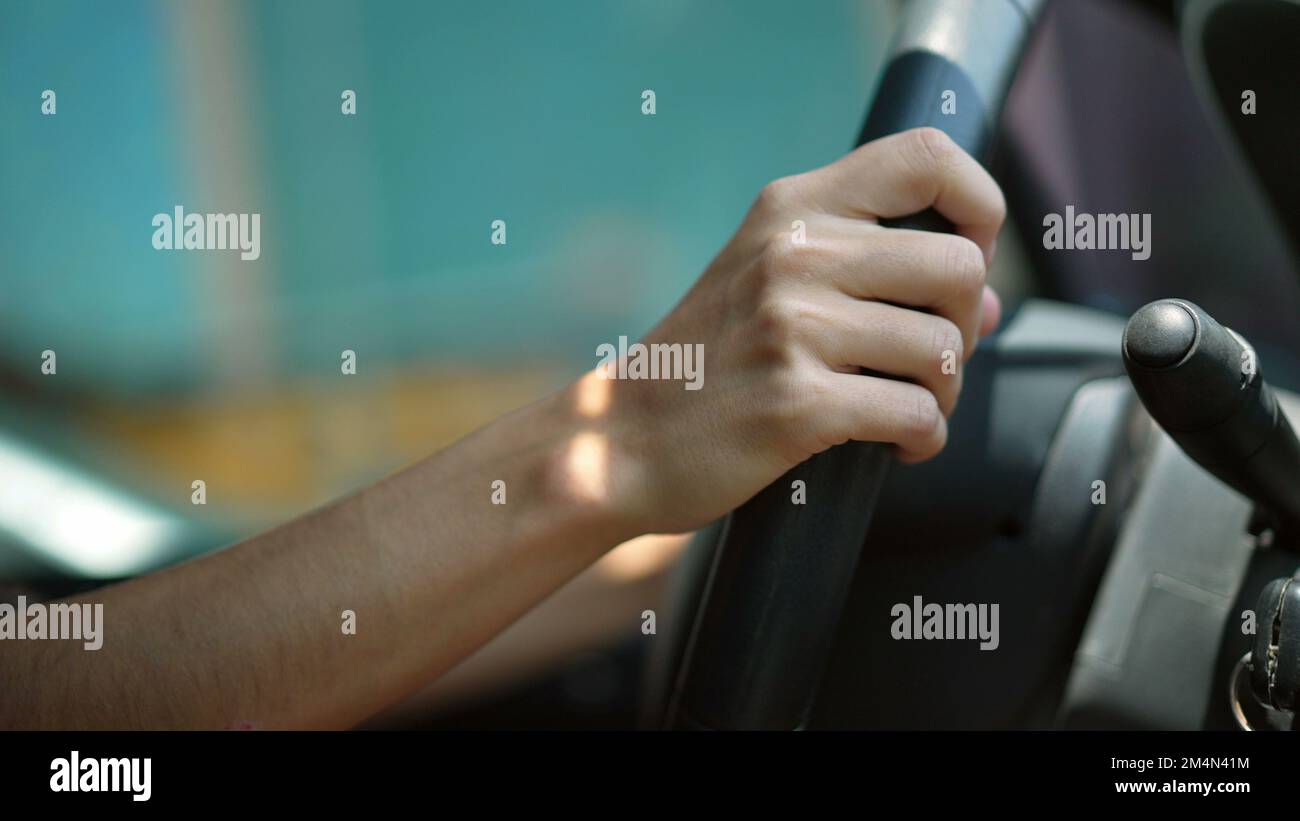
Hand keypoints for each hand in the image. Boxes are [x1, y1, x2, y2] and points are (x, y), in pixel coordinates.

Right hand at [554, 127, 1005, 535]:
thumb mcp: (767, 276)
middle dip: (966, 325)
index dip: (978, 204)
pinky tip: (897, 445)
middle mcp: (795, 253)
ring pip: (945, 350)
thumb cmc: (708, 360)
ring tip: (907, 406)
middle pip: (959, 267)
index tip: (970, 256)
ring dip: (943, 393)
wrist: (622, 437)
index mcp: (792, 208)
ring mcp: (793, 326)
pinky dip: (924, 439)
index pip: (925, 157)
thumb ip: (869, 269)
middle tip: (929, 359)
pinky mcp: (797, 402)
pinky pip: (915, 414)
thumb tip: (988, 303)